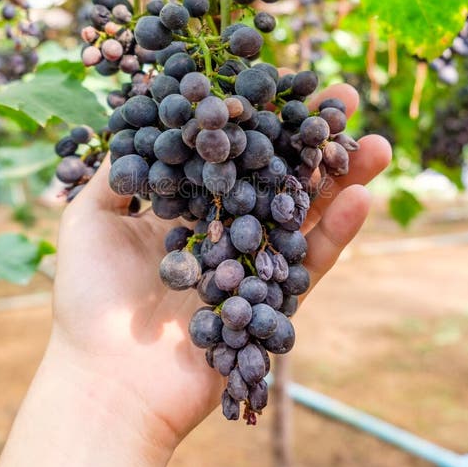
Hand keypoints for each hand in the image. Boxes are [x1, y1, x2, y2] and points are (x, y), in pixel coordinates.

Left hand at [52, 83, 390, 455]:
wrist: (110, 382)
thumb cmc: (90, 301)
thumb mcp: (88, 219)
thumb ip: (122, 169)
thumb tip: (151, 116)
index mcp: (184, 206)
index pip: (230, 151)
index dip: (259, 118)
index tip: (286, 84)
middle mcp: (221, 230)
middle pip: (275, 176)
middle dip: (314, 141)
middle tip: (350, 103)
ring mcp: (250, 267)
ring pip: (302, 215)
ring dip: (342, 181)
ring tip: (378, 147)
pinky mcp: (271, 304)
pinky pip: (309, 265)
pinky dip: (335, 235)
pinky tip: (360, 200)